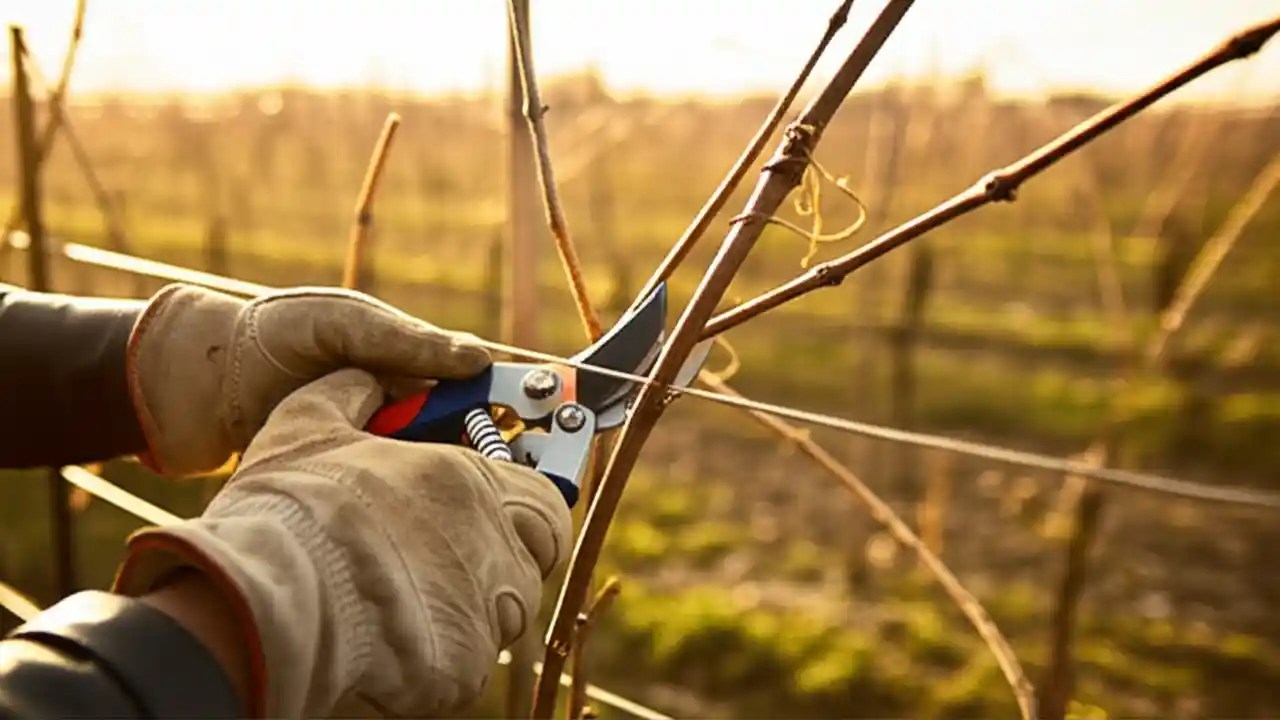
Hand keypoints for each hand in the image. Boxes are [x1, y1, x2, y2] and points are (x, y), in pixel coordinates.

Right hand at [113, 368, 571, 717]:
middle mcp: (493, 539)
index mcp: (469, 479)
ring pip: (510, 606)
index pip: (545, 490)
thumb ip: (349, 391)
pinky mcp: (465, 665)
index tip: (506, 503)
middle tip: (469, 554)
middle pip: (542, 549)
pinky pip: (474, 657)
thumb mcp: (307, 422)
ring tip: (420, 598)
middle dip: (518, 550)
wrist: (265, 599)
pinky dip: (448, 651)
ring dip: (480, 601)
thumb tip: (366, 381)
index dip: (529, 497)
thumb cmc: (286, 508)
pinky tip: (400, 639)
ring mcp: (485, 607)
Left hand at [126, 283, 489, 474]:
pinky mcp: (351, 476)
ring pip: (428, 467)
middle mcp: (402, 405)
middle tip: (504, 474)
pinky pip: (388, 490)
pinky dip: (402, 498)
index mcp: (411, 361)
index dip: (509, 404)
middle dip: (483, 453)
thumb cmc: (278, 333)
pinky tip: (413, 508)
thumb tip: (479, 358)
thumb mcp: (345, 323)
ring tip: (462, 495)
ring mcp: (378, 443)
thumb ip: (406, 341)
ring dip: (443, 478)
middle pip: (461, 434)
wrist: (205, 381)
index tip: (538, 424)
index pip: (476, 385)